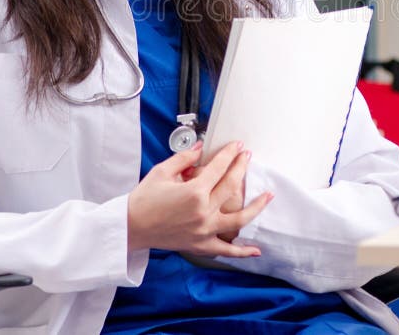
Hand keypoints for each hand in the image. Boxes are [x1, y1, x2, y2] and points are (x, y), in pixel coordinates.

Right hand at [126, 141, 271, 257]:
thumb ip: (185, 158)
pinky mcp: (200, 245)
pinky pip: (226, 250)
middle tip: (247, 157)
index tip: (237, 146)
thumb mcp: (162, 171)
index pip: (219, 167)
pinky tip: (256, 250)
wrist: (131, 227)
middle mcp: (203, 211)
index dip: (230, 154)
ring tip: (268, 195)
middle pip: (232, 186)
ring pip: (239, 219)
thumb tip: (201, 148)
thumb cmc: (143, 199)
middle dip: (242, 168)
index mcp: (194, 191)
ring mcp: (204, 230)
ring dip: (257, 206)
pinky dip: (242, 252)